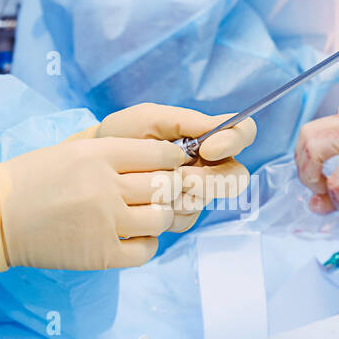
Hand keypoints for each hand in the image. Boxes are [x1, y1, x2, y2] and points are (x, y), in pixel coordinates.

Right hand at [0, 137, 188, 267]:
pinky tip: (134, 237)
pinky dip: (147, 244)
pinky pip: (146, 250)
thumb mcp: (71, 150)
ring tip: (145, 215)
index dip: (172, 160)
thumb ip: (113, 152)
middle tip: (163, 191)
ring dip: (159, 216)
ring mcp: (105, 222)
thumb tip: (158, 155)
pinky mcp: (101, 254)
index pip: (159, 154)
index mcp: (97, 155)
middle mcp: (105, 186)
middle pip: (165, 185)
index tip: (169, 165)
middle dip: (170, 188)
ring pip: (161, 218)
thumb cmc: (30, 180)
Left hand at [94, 103, 255, 230]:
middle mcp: (209, 165)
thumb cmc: (122, 136)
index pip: (243, 133)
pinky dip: (167, 211)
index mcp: (208, 136)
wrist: (95, 167)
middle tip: (180, 178)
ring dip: (181, 195)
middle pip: (236, 176)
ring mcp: (197, 193)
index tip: (206, 148)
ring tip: (151, 186)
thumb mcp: (148, 119)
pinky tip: (147, 202)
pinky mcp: (181, 215)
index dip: (234, 141)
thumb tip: (217, 127)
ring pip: (208, 199)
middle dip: (209, 180)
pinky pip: (187, 218)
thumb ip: (184, 120)